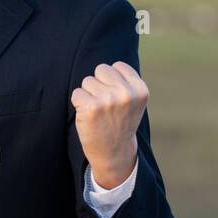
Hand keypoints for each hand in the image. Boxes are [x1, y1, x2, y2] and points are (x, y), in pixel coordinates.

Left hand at [70, 61, 146, 187]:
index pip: (117, 66)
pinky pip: (77, 93)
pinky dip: (78, 103)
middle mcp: (125, 93)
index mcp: (140, 89)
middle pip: (101, 69)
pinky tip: (88, 116)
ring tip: (98, 111)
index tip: (115, 96)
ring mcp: (108, 100)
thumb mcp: (133, 101)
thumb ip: (125, 82)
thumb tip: (108, 65)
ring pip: (87, 81)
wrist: (114, 152)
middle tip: (104, 104)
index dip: (112, 80)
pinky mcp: (90, 107)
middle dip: (99, 83)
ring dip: (88, 94)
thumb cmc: (121, 122)